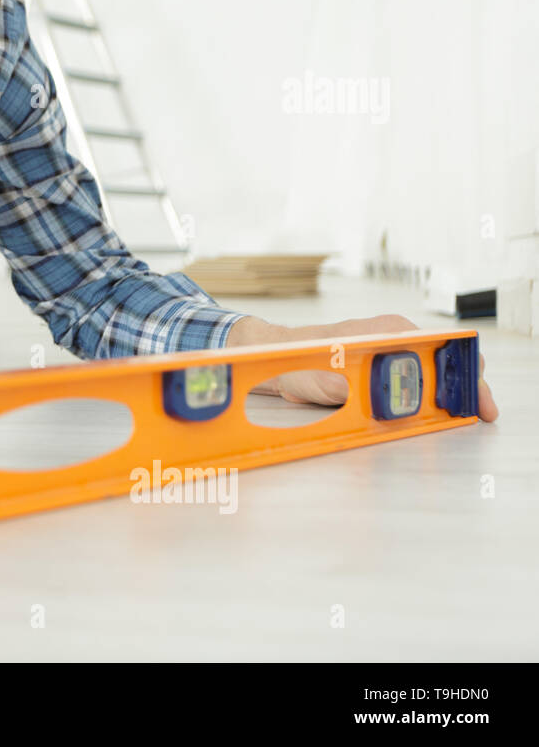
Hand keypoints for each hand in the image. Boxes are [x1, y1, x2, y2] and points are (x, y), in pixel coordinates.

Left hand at [227, 314, 498, 420]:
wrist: (268, 357)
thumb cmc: (295, 359)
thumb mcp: (327, 378)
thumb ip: (356, 388)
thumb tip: (381, 403)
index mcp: (388, 331)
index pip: (444, 347)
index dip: (467, 375)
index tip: (478, 402)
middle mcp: (392, 337)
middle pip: (442, 361)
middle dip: (461, 388)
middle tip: (474, 413)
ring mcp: (385, 351)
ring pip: (427, 374)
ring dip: (441, 397)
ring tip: (455, 416)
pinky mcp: (375, 367)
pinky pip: (407, 382)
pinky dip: (420, 399)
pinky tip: (426, 415)